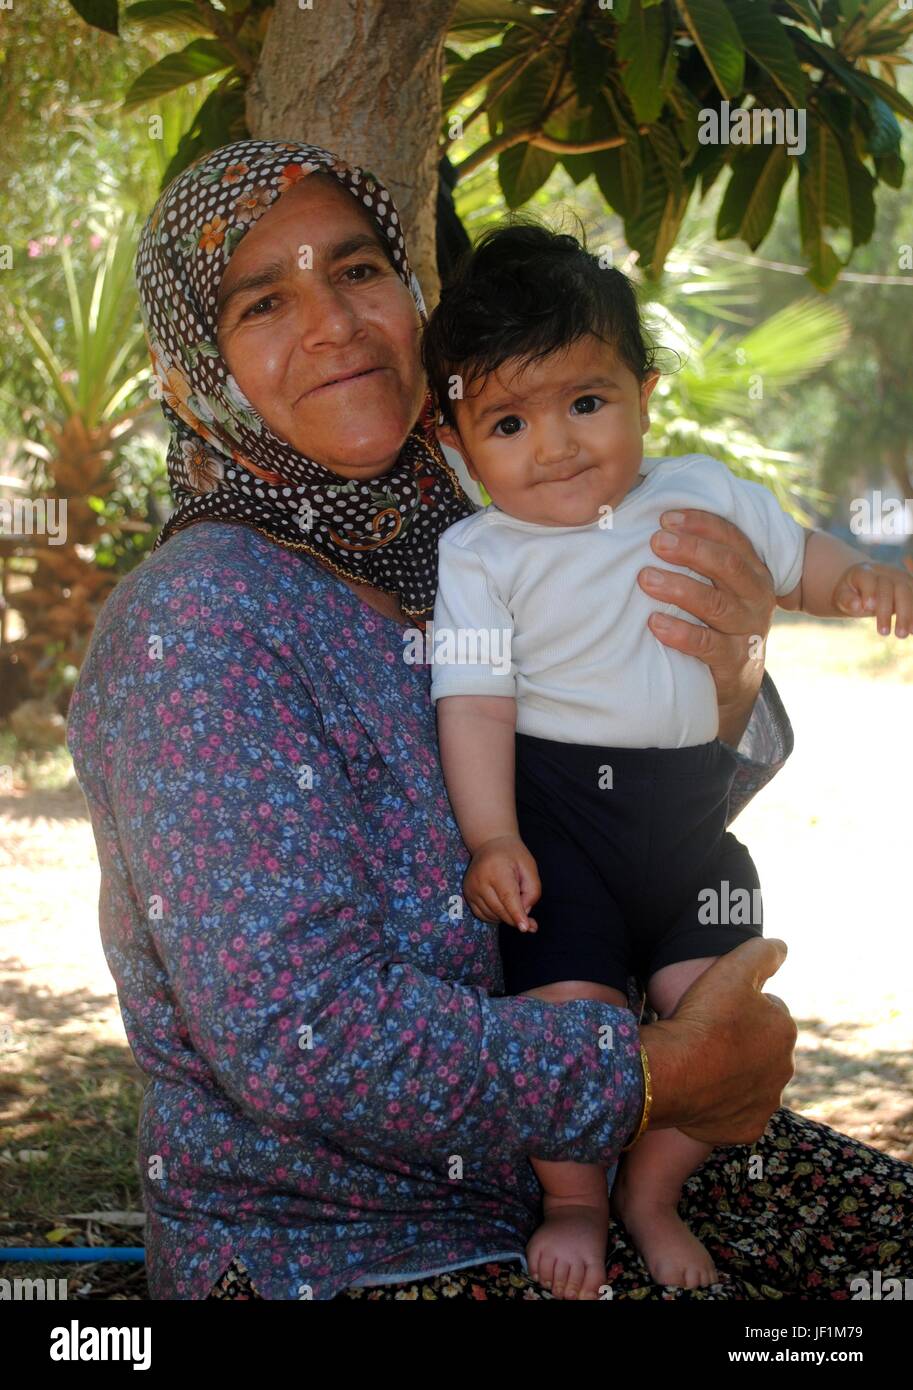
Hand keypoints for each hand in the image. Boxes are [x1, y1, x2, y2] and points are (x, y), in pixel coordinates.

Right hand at [464, 835, 540, 930]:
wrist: (489, 844)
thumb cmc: (513, 856)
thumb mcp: (530, 867)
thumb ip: (532, 891)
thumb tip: (524, 914)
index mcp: (497, 870)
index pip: (507, 897)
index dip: (517, 914)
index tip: (524, 928)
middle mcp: (480, 881)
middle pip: (500, 910)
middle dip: (516, 919)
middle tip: (531, 923)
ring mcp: (471, 889)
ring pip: (492, 915)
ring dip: (506, 917)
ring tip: (515, 904)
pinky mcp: (467, 895)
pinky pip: (483, 915)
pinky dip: (495, 916)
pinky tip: (503, 907)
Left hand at [638, 509, 777, 744]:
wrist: (735, 678)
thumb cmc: (715, 619)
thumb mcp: (717, 586)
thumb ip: (699, 558)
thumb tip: (655, 521)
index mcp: (753, 570)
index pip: (732, 538)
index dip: (700, 524)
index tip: (665, 518)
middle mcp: (756, 596)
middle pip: (727, 566)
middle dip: (691, 550)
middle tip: (656, 542)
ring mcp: (747, 629)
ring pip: (716, 603)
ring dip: (679, 588)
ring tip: (645, 579)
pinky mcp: (733, 662)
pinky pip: (707, 645)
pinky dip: (680, 633)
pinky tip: (654, 622)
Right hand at [640, 938, 796, 1145]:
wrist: (671, 1073)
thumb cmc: (703, 1020)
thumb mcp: (732, 969)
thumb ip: (761, 952)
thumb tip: (782, 946)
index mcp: (783, 1030)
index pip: (767, 1010)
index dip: (740, 1005)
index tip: (716, 1008)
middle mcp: (782, 1069)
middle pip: (760, 1047)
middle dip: (741, 1041)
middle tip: (706, 1035)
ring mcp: (765, 1102)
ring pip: (750, 1080)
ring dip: (733, 1072)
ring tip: (701, 1062)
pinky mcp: (746, 1128)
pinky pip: (736, 1112)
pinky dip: (723, 1104)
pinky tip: (702, 1092)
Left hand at [833, 559, 912, 637]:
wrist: (863, 583)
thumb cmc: (850, 592)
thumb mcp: (842, 595)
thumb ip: (847, 599)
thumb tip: (857, 606)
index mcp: (866, 571)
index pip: (870, 580)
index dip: (870, 592)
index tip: (868, 607)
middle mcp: (887, 573)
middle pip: (893, 587)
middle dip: (888, 609)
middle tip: (883, 632)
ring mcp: (902, 579)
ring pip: (909, 594)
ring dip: (908, 615)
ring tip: (902, 635)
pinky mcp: (910, 588)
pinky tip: (912, 631)